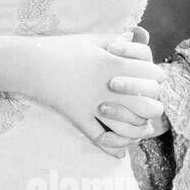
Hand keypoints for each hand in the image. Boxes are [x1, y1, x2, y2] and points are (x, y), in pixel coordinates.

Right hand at [23, 28, 165, 155]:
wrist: (32, 63)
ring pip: (130, 127)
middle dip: (153, 106)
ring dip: (138, 129)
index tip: (151, 77)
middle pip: (149, 106)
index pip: (153, 74)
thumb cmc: (62, 48)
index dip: (157, 76)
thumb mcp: (91, 39)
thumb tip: (133, 36)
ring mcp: (95, 105)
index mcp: (115, 65)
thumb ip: (116, 39)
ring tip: (138, 126)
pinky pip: (100, 138)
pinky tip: (119, 153)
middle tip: (148, 103)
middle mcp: (109, 88)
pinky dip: (112, 148)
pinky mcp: (80, 117)